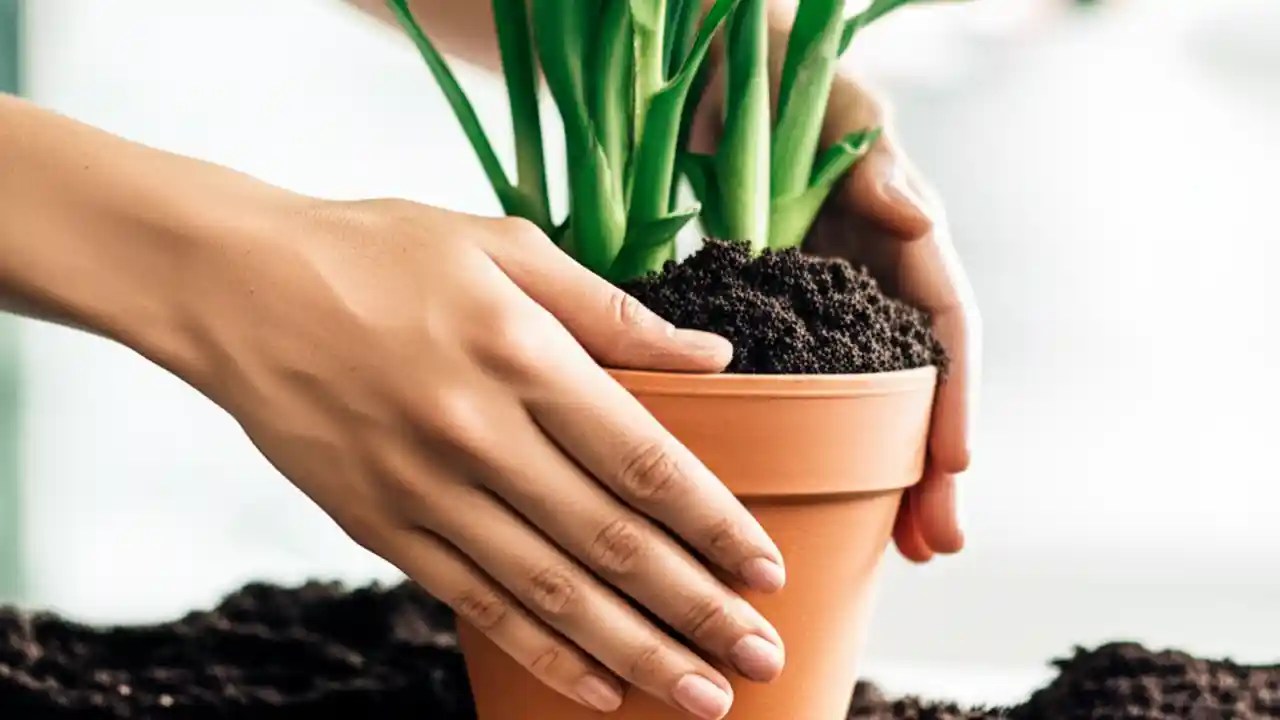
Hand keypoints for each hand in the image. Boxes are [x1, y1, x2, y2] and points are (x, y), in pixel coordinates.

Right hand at [191, 200, 785, 717]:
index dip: (714, 523)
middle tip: (761, 656)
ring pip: (551, 591)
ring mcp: (427, 490)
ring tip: (703, 694)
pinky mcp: (383, 527)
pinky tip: (598, 689)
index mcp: (522, 355)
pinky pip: (477, 605)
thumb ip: (611, 310)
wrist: (238, 288)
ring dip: (636, 651)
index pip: (644, 459)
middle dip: (697, 608)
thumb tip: (712, 359)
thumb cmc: (380, 253)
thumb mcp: (503, 244)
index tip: (767, 571)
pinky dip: (543, 653)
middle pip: (611, 541)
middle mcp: (480, 433)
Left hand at [805, 72, 980, 562]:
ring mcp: (823, 310)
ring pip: (865, 404)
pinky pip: (801, 391)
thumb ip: (876, 160)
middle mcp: (872, 287)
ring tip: (898, 551)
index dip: (955, 400)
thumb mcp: (840, 111)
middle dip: (932, 471)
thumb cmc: (792, 81)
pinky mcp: (771, 319)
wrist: (723, 80)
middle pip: (917, 390)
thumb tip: (920, 219)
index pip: (945, 332)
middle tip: (935, 546)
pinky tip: (812, 497)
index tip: (953, 466)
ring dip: (885, 477)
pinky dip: (811, 443)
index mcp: (903, 243)